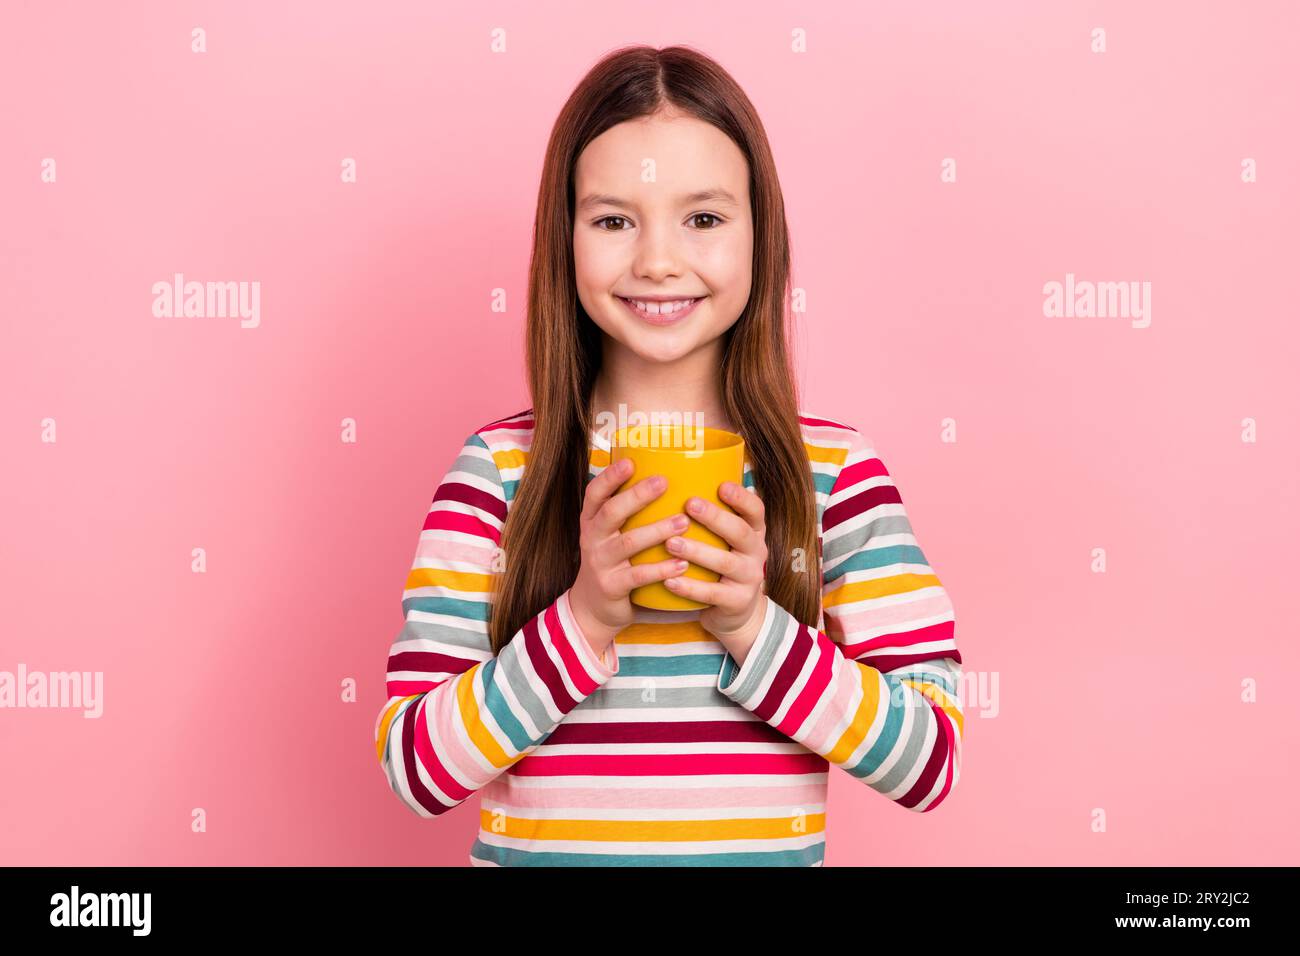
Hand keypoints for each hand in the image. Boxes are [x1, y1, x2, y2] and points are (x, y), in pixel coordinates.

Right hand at [567, 457, 692, 652]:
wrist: (591, 609)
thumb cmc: (612, 562)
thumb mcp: (610, 536)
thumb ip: (628, 514)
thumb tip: (669, 479)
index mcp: (591, 521)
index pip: (594, 493)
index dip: (609, 477)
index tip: (630, 462)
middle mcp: (592, 539)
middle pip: (611, 512)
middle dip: (637, 496)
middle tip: (664, 482)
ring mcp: (600, 563)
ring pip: (628, 543)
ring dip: (657, 531)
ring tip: (683, 521)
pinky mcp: (611, 586)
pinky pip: (638, 576)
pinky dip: (661, 569)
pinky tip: (681, 563)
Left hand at [662, 481, 768, 654]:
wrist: (738, 613)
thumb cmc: (722, 565)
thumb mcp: (726, 541)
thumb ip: (714, 518)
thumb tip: (680, 478)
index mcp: (754, 532)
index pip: (755, 510)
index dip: (741, 497)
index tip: (721, 485)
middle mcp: (756, 552)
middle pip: (740, 532)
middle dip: (715, 518)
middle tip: (688, 504)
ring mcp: (749, 578)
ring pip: (725, 562)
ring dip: (698, 551)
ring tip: (671, 543)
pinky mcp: (737, 602)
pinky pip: (712, 594)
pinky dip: (690, 588)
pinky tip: (669, 581)